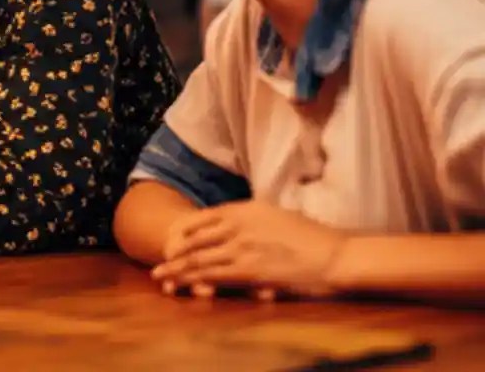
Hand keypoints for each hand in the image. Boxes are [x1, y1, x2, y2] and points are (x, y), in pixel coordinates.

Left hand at [151, 200, 348, 299]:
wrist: (337, 255)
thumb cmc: (315, 239)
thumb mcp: (279, 216)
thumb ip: (255, 219)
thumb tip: (241, 223)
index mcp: (246, 209)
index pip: (205, 218)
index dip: (185, 233)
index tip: (174, 242)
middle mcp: (239, 224)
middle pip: (196, 239)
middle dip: (175, 254)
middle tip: (159, 264)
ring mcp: (242, 246)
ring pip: (199, 259)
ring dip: (177, 270)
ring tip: (161, 277)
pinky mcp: (249, 270)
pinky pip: (213, 275)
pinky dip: (194, 281)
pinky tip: (183, 286)